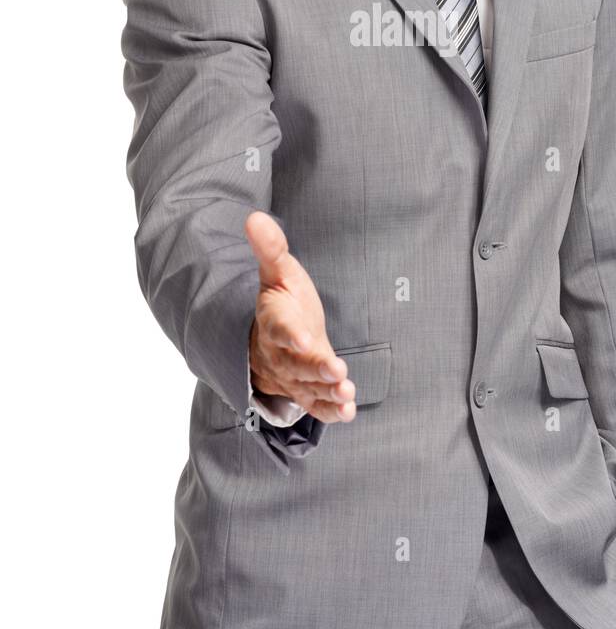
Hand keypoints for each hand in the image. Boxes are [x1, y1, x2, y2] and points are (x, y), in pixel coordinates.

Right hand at [245, 211, 356, 423]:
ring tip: (347, 393)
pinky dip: (330, 410)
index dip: (292, 335)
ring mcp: (293, 374)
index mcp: (274, 321)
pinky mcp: (306, 389)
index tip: (306, 339)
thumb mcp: (277, 271)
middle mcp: (281, 352)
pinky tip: (347, 411)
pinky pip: (314, 404)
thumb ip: (270, 248)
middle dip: (317, 369)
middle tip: (338, 373)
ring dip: (328, 392)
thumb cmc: (280, 299)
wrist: (268, 335)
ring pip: (308, 387)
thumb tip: (254, 217)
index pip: (280, 328)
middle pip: (297, 364)